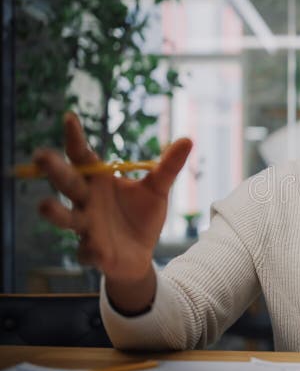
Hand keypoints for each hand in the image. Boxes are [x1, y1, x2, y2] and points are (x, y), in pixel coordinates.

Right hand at [34, 112, 191, 283]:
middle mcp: (86, 201)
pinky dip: (90, 251)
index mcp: (98, 181)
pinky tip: (94, 251)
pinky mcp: (93, 253)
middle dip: (54, 170)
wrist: (141, 254)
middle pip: (67, 183)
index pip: (82, 156)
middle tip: (41, 155)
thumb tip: (188, 139)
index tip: (70, 117)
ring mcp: (86, 227)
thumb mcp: (157, 189)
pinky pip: (87, 252)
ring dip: (56, 213)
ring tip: (44, 205)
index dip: (74, 138)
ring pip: (67, 219)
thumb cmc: (141, 215)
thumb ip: (168, 167)